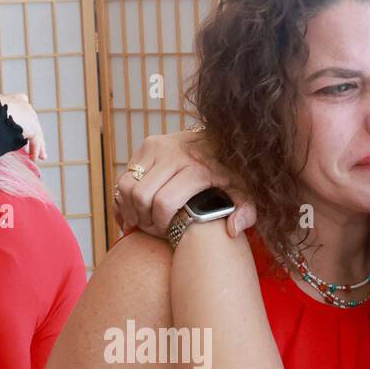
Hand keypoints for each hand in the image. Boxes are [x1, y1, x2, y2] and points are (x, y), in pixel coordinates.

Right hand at [0, 92, 47, 160]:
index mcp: (14, 99)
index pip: (23, 101)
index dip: (23, 111)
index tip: (24, 118)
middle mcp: (24, 106)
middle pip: (32, 120)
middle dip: (33, 132)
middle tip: (33, 143)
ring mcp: (30, 117)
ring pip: (37, 133)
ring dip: (39, 145)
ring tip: (41, 156)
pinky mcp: (32, 129)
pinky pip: (35, 142)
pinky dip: (35, 150)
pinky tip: (33, 158)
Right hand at [114, 130, 255, 237]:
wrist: (222, 136)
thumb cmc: (233, 171)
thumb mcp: (246, 191)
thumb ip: (246, 212)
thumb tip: (231, 230)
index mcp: (196, 168)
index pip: (163, 203)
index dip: (160, 224)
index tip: (167, 231)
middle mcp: (173, 154)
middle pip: (141, 196)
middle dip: (143, 219)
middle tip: (151, 229)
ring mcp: (157, 146)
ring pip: (126, 185)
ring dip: (128, 208)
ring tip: (141, 220)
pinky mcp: (147, 144)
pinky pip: (124, 175)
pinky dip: (123, 197)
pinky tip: (133, 210)